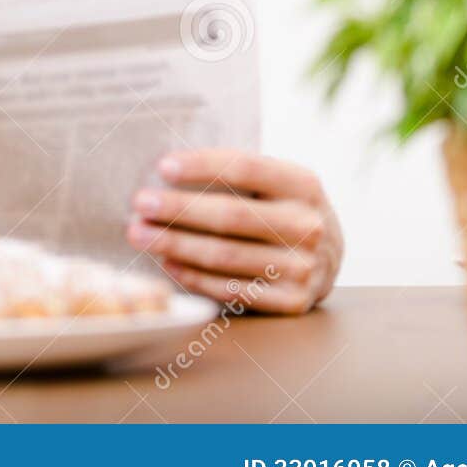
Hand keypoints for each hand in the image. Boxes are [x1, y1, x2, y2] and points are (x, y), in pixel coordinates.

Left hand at [125, 148, 342, 314]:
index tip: (162, 166)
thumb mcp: (275, 183)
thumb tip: (165, 167)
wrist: (328, 258)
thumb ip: (235, 173)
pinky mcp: (292, 301)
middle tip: (139, 204)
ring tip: (139, 234)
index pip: (245, 167)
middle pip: (230, 216)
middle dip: (178, 209)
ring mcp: (303, 266)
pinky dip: (194, 277)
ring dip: (174, 245)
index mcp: (303, 184)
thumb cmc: (281, 209)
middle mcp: (309, 225)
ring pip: (225, 255)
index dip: (202, 166)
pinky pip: (232, 290)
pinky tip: (166, 264)